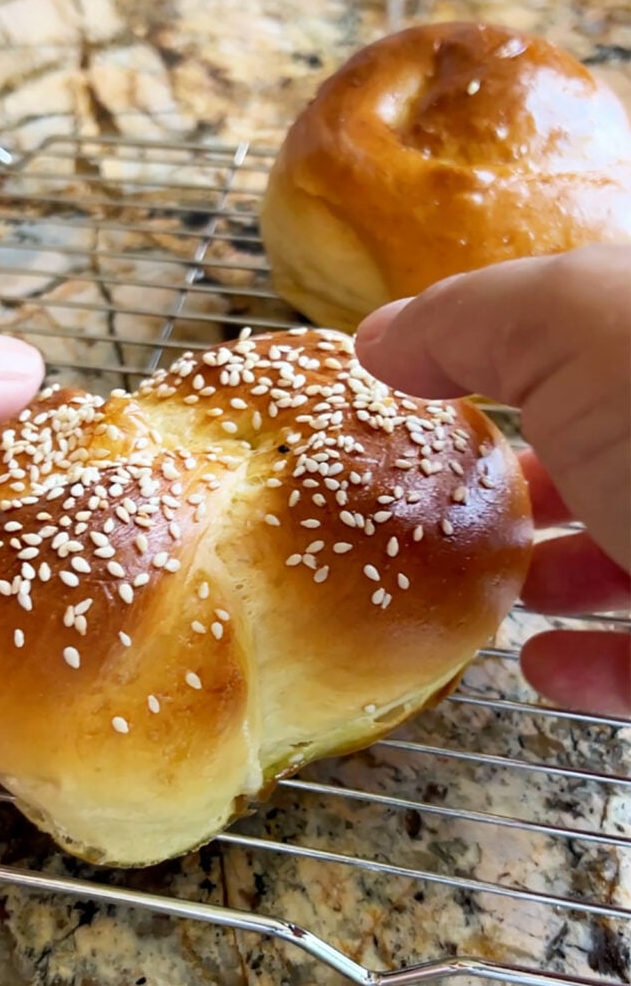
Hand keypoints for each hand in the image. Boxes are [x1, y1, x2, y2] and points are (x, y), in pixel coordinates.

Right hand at [355, 243, 630, 716]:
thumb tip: (378, 336)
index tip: (446, 392)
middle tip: (474, 498)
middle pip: (621, 451)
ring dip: (567, 574)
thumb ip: (470, 318)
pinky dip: (598, 667)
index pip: (595, 341)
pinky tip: (542, 666)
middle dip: (549, 475)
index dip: (518, 358)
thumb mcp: (574, 323)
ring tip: (500, 585)